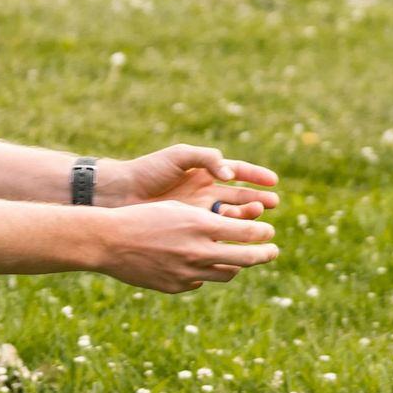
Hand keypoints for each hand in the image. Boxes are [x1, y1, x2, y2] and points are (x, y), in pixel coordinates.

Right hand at [99, 200, 278, 292]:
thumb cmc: (143, 216)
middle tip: (273, 251)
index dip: (263, 233)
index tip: (269, 232)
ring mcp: (187, 272)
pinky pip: (200, 282)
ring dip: (235, 266)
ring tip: (238, 260)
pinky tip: (196, 265)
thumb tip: (233, 233)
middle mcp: (198, 251)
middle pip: (246, 258)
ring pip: (226, 274)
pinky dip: (204, 273)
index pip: (247, 232)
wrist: (108, 241)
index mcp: (201, 225)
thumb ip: (208, 222)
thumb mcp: (179, 210)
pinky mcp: (176, 287)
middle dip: (265, 254)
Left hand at [105, 144, 279, 218]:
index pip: (238, 173)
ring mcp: (198, 213)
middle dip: (257, 200)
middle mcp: (205, 193)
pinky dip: (227, 235)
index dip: (257, 177)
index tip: (274, 182)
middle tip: (272, 204)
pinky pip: (214, 234)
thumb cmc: (147, 170)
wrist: (118, 194)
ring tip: (255, 216)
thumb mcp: (178, 156)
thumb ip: (206, 158)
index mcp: (204, 173)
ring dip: (245, 217)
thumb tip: (231, 174)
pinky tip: (236, 237)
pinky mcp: (189, 231)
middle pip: (239, 197)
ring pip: (229, 217)